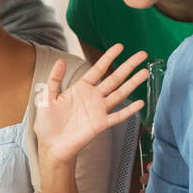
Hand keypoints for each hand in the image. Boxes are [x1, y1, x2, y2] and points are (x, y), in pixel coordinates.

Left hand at [33, 45, 148, 164]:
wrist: (51, 146)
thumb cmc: (48, 123)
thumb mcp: (47, 98)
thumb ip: (54, 80)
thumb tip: (60, 60)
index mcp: (81, 88)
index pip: (98, 69)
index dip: (109, 57)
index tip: (120, 47)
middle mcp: (93, 97)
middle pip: (114, 78)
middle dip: (128, 66)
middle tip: (142, 54)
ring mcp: (99, 110)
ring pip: (120, 93)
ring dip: (133, 83)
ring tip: (145, 72)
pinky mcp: (101, 124)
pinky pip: (118, 116)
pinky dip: (129, 110)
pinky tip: (140, 102)